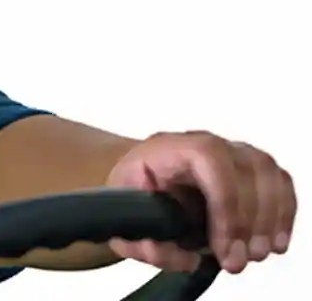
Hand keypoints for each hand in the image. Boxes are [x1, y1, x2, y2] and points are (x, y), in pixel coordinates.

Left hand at [106, 131, 296, 273]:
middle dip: (248, 222)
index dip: (224, 205)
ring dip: (270, 218)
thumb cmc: (130, 192)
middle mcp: (203, 142)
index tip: (222, 246)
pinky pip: (277, 182)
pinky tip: (275, 240)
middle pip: (245, 169)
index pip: (209, 159)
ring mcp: (228, 150)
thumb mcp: (119, 217)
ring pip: (266, 173)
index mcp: (167, 147)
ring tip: (256, 253)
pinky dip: (283, 212)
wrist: (136, 178)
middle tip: (238, 260)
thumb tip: (181, 257)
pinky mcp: (247, 167)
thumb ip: (140, 240)